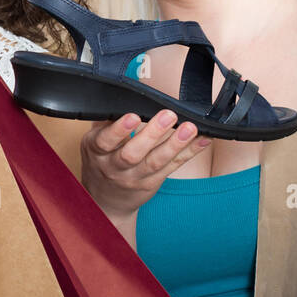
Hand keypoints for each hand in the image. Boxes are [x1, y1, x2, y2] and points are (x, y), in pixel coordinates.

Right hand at [79, 110, 211, 223]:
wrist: (105, 200)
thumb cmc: (101, 162)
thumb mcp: (94, 142)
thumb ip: (105, 122)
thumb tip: (121, 96)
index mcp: (97, 151)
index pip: (106, 141)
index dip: (119, 129)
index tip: (134, 116)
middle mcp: (114, 167)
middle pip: (132, 154)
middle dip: (151, 134)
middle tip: (168, 116)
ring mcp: (134, 178)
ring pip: (155, 162)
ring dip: (175, 144)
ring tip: (189, 128)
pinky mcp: (152, 183)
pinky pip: (173, 167)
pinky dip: (189, 153)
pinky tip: (202, 140)